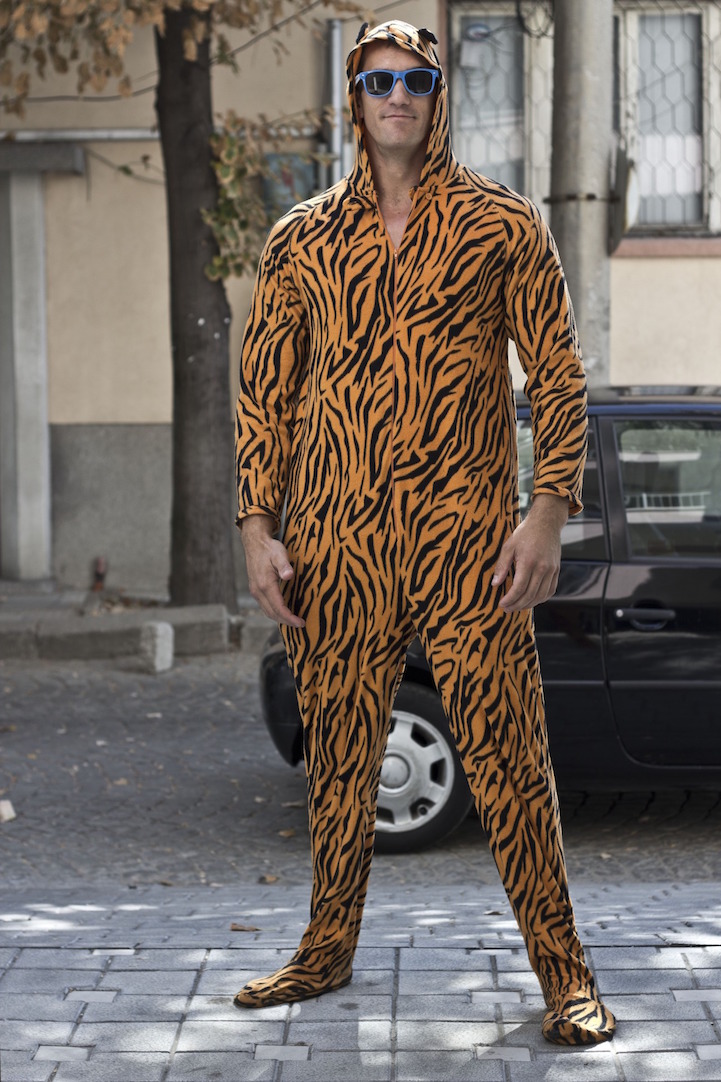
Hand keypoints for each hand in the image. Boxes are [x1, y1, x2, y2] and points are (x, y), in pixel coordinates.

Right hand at [240, 515, 304, 627]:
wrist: (254, 543)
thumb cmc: (269, 548)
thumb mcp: (279, 554)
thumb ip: (284, 566)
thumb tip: (289, 576)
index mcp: (265, 585)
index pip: (278, 608)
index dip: (290, 618)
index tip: (301, 623)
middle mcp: (258, 591)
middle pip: (272, 613)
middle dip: (287, 621)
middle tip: (301, 625)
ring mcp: (255, 591)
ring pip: (267, 612)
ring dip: (280, 619)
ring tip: (294, 621)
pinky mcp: (255, 590)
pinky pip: (265, 606)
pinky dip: (274, 613)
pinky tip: (283, 612)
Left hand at [492, 494, 567, 611]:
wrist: (547, 523)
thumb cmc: (525, 533)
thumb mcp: (508, 546)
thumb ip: (502, 566)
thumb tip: (495, 584)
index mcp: (528, 561)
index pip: (519, 588)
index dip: (510, 599)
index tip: (501, 604)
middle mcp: (543, 568)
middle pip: (530, 595)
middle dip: (517, 605)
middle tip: (506, 609)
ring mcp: (552, 570)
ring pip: (541, 596)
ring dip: (528, 605)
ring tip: (517, 607)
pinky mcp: (557, 571)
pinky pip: (550, 591)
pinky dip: (540, 599)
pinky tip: (531, 600)